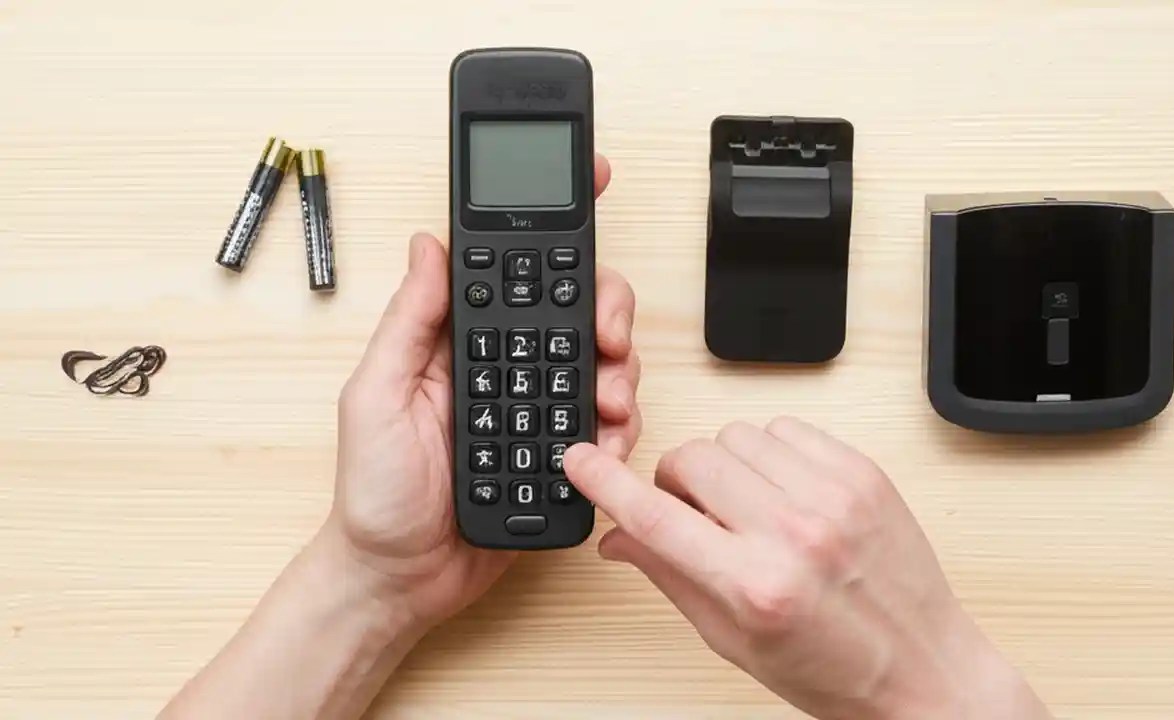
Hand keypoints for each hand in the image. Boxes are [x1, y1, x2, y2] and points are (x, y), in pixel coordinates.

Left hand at [326, 154, 641, 628]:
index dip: (556, 227)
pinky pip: (610, 431)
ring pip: (607, 366)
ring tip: (608, 400)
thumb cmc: (373, 493)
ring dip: (621, 374)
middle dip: (609, 311)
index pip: (515, 271)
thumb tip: (427, 242)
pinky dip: (619, 432)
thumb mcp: (373, 393)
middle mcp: (507, 368)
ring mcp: (539, 412)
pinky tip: (606, 442)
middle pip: (579, 312)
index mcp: (463, 342)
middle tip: (609, 333)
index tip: (593, 185)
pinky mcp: (562, 456)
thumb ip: (408, 320)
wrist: (399, 579)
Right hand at [565, 418, 1050, 719]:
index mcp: (754, 586)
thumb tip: (617, 538)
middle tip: (696, 514)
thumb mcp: (733, 640)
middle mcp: (794, 535)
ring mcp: (834, 498)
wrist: (922, 669)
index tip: (581, 460)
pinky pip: (787, 428)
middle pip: (692, 459)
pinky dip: (773, 454)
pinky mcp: (863, 474)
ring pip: (736, 436)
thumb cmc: (832, 669)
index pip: (656, 518)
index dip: (607, 483)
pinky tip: (785, 492)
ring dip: (728, 466)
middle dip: (677, 482)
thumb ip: (669, 577)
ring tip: (751, 507)